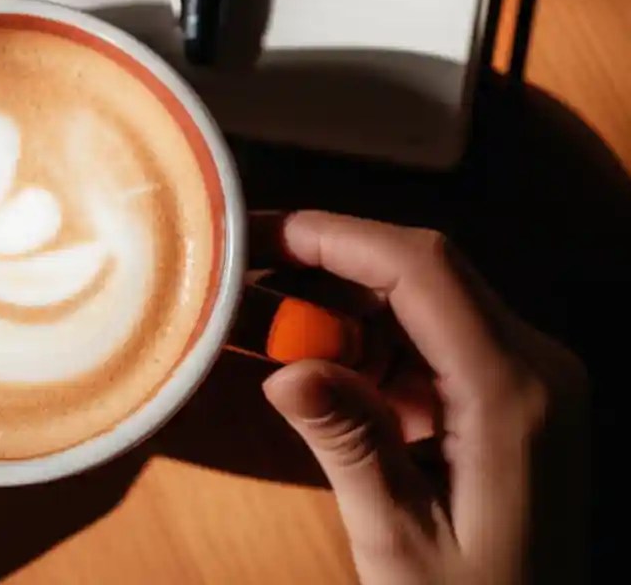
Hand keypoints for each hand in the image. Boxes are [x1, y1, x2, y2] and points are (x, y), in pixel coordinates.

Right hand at [262, 212, 588, 583]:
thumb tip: (286, 372)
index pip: (421, 271)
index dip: (336, 238)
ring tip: (265, 322)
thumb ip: (350, 449)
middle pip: (423, 272)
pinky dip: (370, 343)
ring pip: (424, 301)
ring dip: (343, 304)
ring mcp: (528, 380)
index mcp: (511, 395)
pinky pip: (433, 342)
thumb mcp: (403, 543)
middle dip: (329, 264)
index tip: (262, 236)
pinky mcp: (512, 398)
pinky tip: (319, 364)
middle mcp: (533, 368)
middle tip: (246, 278)